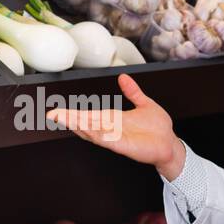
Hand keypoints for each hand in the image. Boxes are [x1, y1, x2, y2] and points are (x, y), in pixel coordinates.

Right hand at [45, 74, 183, 177]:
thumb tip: (123, 77)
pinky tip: (87, 129)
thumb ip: (132, 91)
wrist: (170, 143)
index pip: (88, 115)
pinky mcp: (123, 146)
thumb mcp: (144, 103)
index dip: (72, 113)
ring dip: (78, 125)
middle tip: (52, 115)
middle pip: (85, 123)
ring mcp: (115, 138)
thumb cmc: (158, 128)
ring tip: (64, 119)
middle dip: (69, 119)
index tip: (56, 111)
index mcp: (113, 119)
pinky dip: (96, 134)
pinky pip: (106, 140)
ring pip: (92, 131)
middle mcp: (111, 129)